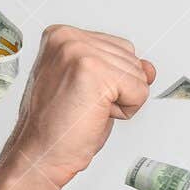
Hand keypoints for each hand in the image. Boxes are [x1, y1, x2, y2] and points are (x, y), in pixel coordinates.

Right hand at [0, 25, 154, 189]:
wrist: (40, 153)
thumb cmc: (59, 126)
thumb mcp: (94, 87)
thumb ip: (119, 69)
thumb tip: (148, 67)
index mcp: (61, 36)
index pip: (120, 48)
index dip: (111, 80)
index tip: (80, 94)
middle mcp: (67, 38)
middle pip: (132, 58)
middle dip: (118, 90)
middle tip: (83, 104)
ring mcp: (79, 51)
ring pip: (138, 75)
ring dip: (120, 101)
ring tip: (87, 109)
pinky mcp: (93, 70)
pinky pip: (139, 91)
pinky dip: (125, 111)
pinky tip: (95, 114)